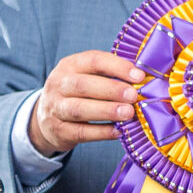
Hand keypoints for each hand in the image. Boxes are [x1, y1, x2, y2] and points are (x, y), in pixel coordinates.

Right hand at [27, 49, 143, 155]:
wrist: (48, 117)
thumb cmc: (79, 92)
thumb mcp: (88, 75)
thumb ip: (112, 74)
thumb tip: (145, 79)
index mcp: (70, 65)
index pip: (93, 60)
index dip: (117, 66)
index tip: (139, 76)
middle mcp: (59, 85)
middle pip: (83, 85)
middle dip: (111, 90)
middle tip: (134, 96)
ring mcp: (55, 108)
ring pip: (79, 109)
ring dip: (106, 111)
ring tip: (129, 113)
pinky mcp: (59, 131)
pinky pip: (81, 132)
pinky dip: (102, 132)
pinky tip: (119, 131)